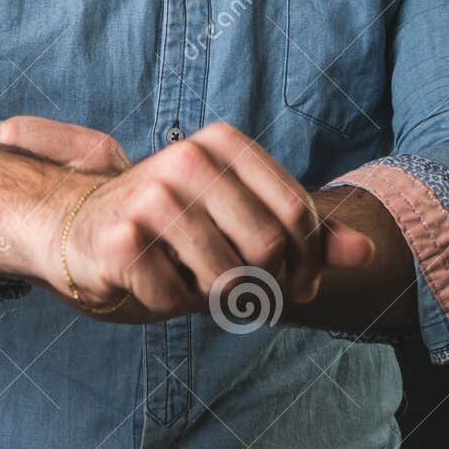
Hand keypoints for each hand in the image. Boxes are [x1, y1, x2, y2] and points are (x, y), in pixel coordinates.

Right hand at [0, 118, 373, 323]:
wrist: (78, 225)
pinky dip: (173, 305)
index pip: (298, 214)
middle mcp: (188, 159)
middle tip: (247, 294)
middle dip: (266, 285)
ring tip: (195, 282)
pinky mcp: (122, 238)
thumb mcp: (242, 218)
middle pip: (267, 247)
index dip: (310, 263)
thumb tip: (369, 254)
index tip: (301, 286)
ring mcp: (152, 195)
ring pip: (226, 278)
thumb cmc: (175, 225)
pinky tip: (155, 283)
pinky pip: (177, 299)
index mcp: (223, 143)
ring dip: (217, 298)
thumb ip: (306, 234)